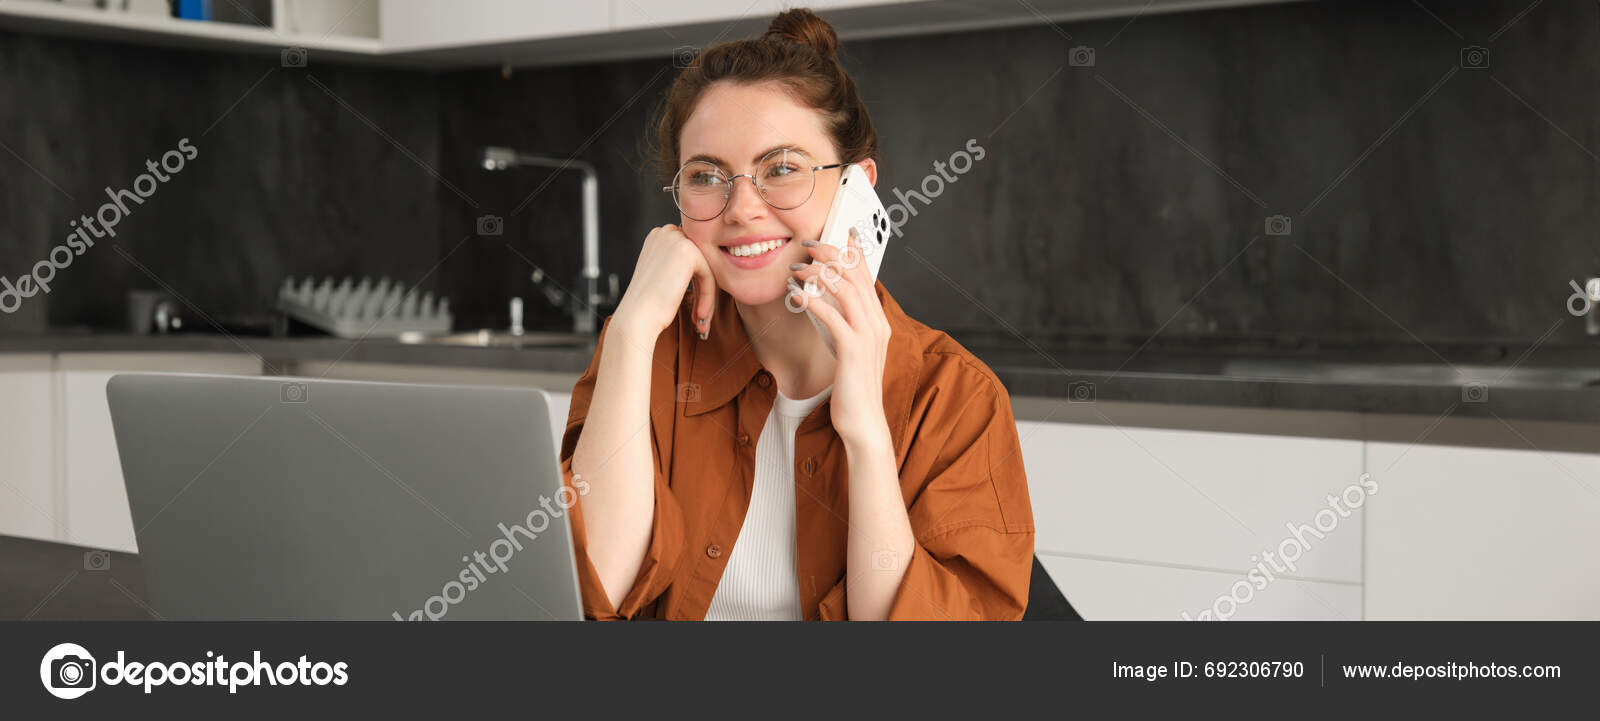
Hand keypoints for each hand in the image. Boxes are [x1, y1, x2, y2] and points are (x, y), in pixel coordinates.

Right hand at [613, 224, 717, 340]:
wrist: (637, 318)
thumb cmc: (648, 305)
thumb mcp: (663, 275)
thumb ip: (679, 264)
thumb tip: (703, 265)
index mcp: (658, 236)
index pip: (691, 254)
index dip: (696, 281)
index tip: (695, 307)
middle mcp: (666, 232)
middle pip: (701, 259)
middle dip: (704, 287)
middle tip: (700, 315)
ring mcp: (676, 239)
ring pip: (707, 268)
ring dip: (707, 296)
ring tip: (700, 318)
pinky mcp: (689, 252)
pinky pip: (709, 275)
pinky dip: (707, 297)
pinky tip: (699, 315)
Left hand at [787, 228, 891, 446]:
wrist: (863, 421)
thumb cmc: (853, 387)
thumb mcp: (850, 348)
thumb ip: (844, 323)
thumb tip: (824, 299)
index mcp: (878, 321)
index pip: (868, 276)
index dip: (855, 251)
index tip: (843, 231)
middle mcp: (877, 323)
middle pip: (856, 275)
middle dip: (831, 253)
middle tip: (808, 244)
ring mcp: (867, 335)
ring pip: (845, 289)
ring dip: (819, 272)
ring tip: (797, 267)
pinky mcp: (853, 349)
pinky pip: (831, 315)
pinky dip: (812, 299)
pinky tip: (796, 294)